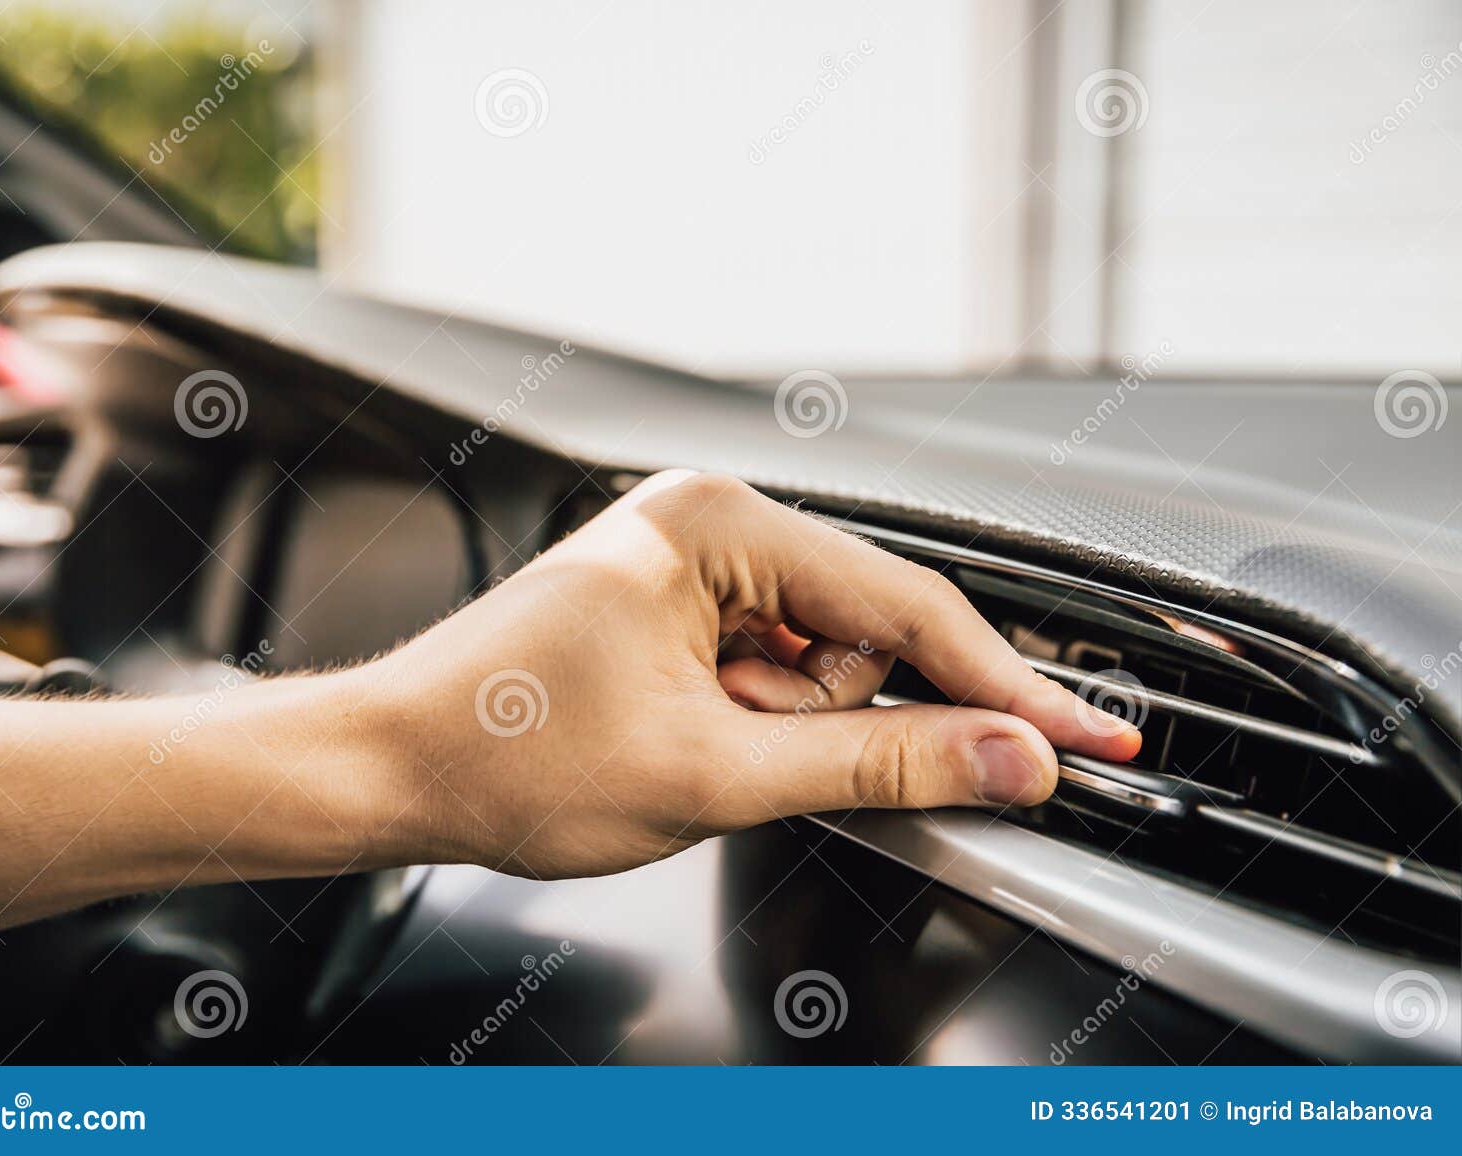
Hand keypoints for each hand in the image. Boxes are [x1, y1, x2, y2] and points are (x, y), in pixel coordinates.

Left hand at [359, 471, 1140, 877]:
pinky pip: (773, 669)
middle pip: (868, 632)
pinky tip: (689, 741)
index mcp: (718, 522)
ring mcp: (693, 563)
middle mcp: (710, 522)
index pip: (908, 607)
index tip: (1085, 737)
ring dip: (782, 727)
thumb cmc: (507, 752)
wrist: (393, 767)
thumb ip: (877, 762)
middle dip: (832, 717)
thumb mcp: (712, 771)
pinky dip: (757, 722)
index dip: (1005, 686)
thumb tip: (1002, 759)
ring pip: (823, 663)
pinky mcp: (680, 606)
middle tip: (742, 755)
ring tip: (689, 747)